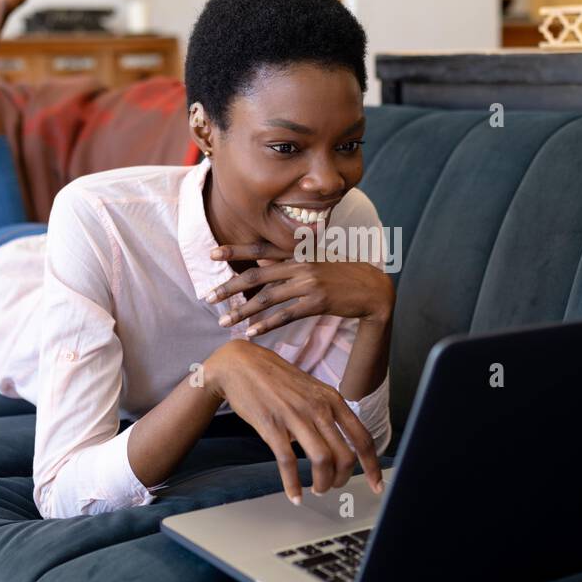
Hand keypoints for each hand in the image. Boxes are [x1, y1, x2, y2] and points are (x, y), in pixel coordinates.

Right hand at [203, 340, 383, 503]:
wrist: (241, 364)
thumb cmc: (277, 379)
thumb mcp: (312, 389)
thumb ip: (329, 412)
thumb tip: (342, 442)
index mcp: (333, 399)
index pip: (363, 438)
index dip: (372, 466)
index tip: (376, 484)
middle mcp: (319, 408)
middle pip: (345, 456)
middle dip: (342, 479)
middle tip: (333, 486)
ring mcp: (296, 416)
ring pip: (322, 461)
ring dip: (323, 483)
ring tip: (317, 489)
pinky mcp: (272, 426)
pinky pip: (288, 462)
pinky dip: (293, 485)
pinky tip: (295, 495)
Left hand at [205, 241, 394, 336]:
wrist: (373, 288)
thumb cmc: (342, 273)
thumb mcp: (315, 260)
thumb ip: (287, 261)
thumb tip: (259, 263)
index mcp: (298, 252)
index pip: (261, 249)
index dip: (236, 250)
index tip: (212, 253)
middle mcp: (300, 265)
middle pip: (257, 275)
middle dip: (230, 287)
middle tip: (208, 297)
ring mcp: (309, 283)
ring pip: (267, 298)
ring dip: (243, 311)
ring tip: (223, 321)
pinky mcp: (317, 302)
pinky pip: (286, 315)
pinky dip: (267, 324)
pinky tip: (252, 333)